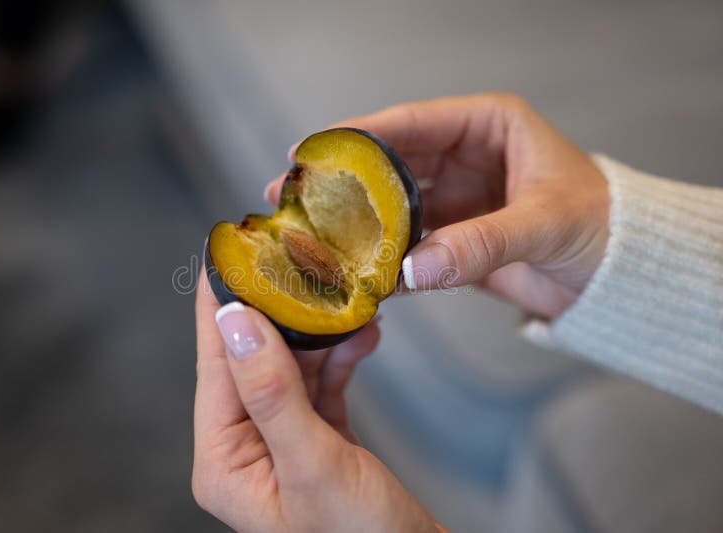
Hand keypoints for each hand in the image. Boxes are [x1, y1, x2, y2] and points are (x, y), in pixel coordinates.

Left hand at [192, 271, 441, 531]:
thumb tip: (234, 322)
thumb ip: (272, 392)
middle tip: (296, 263)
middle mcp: (247, 452)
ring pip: (292, 370)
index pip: (216, 367)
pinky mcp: (320, 445)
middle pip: (253, 362)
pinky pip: (322, 389)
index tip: (223, 252)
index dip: (220, 306)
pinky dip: (341, 362)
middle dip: (279, 314)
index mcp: (226, 462)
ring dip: (319, 337)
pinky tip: (362, 339)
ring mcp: (283, 447)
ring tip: (345, 301)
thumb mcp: (314, 465)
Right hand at [266, 93, 609, 317]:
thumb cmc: (601, 227)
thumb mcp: (544, 223)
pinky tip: (355, 275)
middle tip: (290, 198)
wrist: (620, 279)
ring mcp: (456, 200)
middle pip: (388, 165)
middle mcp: (463, 157)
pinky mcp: (454, 239)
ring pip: (391, 208)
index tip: (308, 151)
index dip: (355, 135)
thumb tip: (414, 269)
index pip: (410, 123)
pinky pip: (409, 247)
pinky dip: (384, 262)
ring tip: (309, 239)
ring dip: (356, 225)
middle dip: (341, 183)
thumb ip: (481, 243)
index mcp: (486, 126)